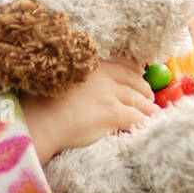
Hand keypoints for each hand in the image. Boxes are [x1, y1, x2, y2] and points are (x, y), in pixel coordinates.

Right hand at [20, 60, 160, 164]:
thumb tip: (92, 94)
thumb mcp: (62, 83)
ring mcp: (109, 94)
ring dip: (149, 109)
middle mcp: (103, 76)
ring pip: (138, 101)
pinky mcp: (113, 112)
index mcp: (91, 66)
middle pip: (134, 82)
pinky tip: (150, 126)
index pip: (121, 66)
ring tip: (155, 114)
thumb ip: (81, 83)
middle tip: (150, 99)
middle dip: (145, 91)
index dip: (135, 72)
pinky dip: (146, 122)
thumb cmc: (41, 108)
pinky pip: (137, 117)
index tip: (141, 75)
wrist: (38, 122)